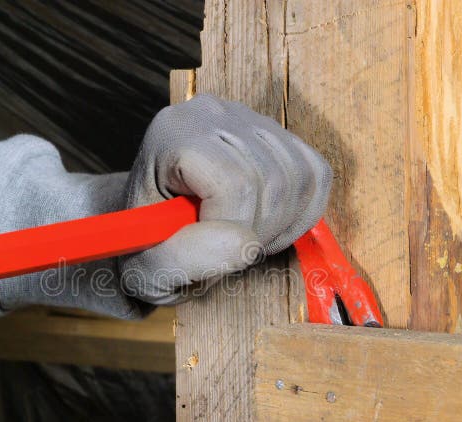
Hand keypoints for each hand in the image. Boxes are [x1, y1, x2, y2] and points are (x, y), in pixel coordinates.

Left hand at [122, 94, 332, 304]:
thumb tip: (244, 242)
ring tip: (240, 236)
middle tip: (224, 249)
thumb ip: (183, 259)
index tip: (208, 250)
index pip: (234, 183)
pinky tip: (264, 224)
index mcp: (172, 134)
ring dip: (279, 226)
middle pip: (272, 180)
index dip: (232, 231)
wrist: (149, 227)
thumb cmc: (145, 248)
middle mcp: (212, 112)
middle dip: (257, 232)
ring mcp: (249, 117)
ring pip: (299, 178)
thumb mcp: (146, 270)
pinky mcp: (279, 134)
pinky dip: (300, 214)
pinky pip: (316, 175)